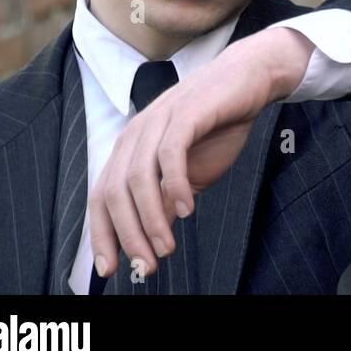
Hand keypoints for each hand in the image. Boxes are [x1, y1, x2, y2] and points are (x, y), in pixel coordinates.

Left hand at [89, 27, 314, 277]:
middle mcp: (135, 135)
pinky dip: (176, 186)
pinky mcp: (184, 113)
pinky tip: (189, 210)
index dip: (102, 234)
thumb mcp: (191, 173)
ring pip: (138, 179)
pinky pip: (170, 155)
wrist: (247, 80)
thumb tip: (150, 241)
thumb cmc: (218, 125)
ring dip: (150, 219)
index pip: (102, 197)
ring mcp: (157, 122)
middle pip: (115, 192)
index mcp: (130, 149)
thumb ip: (167, 201)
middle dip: (128, 234)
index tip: (111, 270)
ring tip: (167, 246)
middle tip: (147, 265)